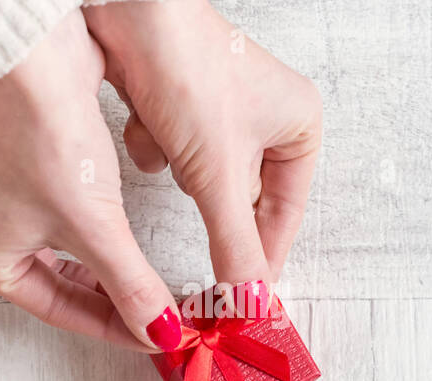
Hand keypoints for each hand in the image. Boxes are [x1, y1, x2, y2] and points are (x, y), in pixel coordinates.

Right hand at [0, 8, 181, 351]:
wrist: (41, 64)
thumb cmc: (48, 138)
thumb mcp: (98, 228)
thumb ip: (131, 286)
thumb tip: (159, 332)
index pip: (55, 310)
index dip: (109, 326)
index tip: (152, 336)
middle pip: (56, 286)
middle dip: (107, 300)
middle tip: (153, 317)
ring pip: (60, 256)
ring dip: (102, 270)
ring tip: (143, 288)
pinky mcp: (20, 172)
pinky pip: (60, 224)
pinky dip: (94, 237)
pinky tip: (122, 246)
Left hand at [84, 0, 321, 283]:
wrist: (135, 19)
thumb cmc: (190, 73)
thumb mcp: (217, 176)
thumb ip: (233, 245)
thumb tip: (248, 301)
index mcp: (296, 126)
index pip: (284, 214)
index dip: (261, 258)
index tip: (239, 301)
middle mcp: (261, 118)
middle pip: (236, 200)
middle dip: (209, 210)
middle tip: (196, 263)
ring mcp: (214, 113)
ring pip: (194, 179)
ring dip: (177, 170)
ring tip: (174, 140)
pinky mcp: (171, 109)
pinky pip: (162, 155)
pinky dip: (149, 147)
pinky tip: (146, 121)